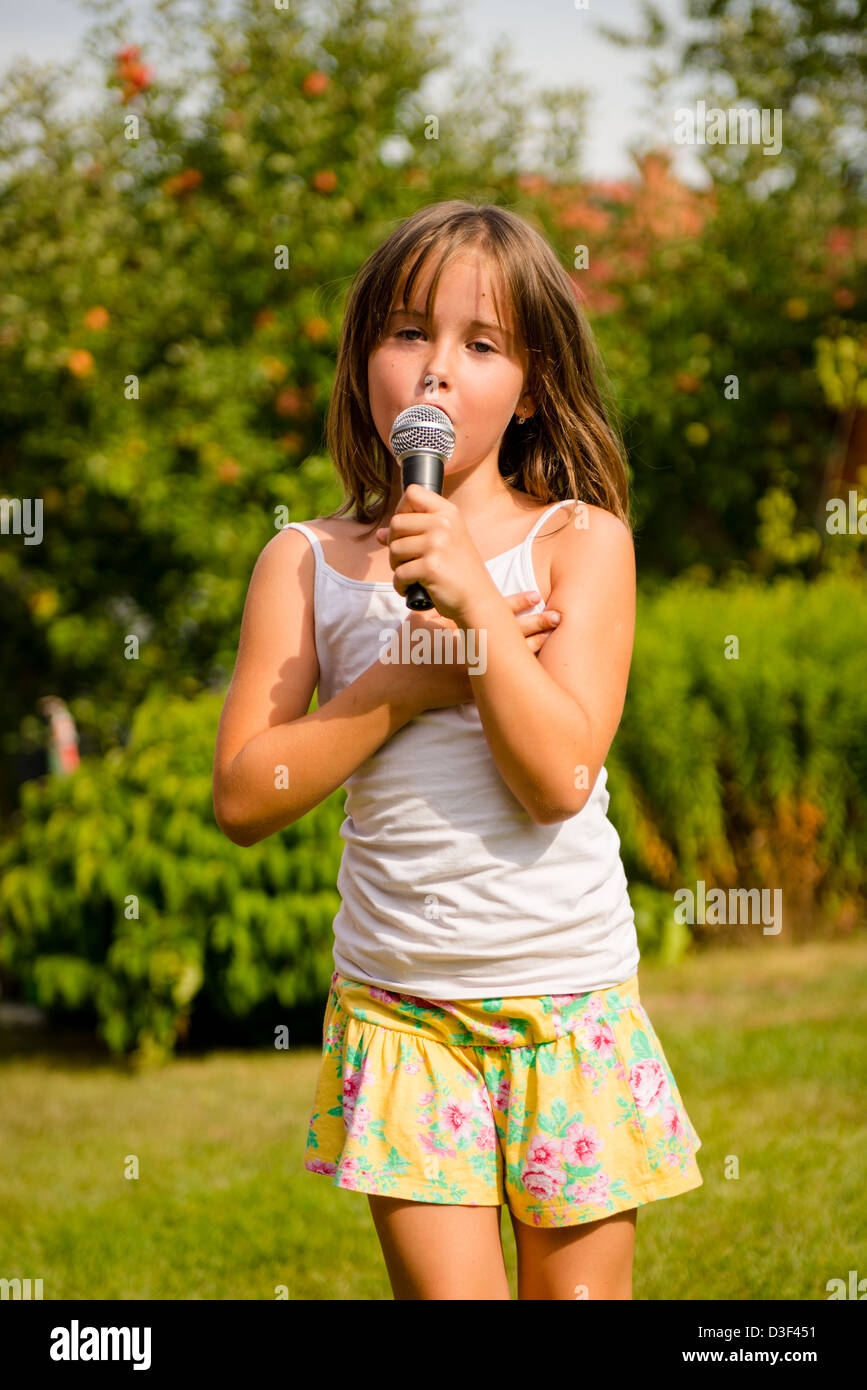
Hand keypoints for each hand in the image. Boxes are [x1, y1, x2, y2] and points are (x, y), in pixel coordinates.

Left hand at [375, 484, 495, 623]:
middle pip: (396, 523)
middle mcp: (443, 524)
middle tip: (407, 560)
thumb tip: (379, 535)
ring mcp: (436, 545)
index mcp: (449, 512)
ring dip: (397, 566)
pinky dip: (401, 584)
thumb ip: (413, 533)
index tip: (406, 529)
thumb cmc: (459, 571)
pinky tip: (412, 587)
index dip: (401, 509)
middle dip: (394, 544)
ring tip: (412, 574)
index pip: (413, 492)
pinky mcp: (430, 567)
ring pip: (394, 549)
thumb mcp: (444, 543)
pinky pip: (399, 573)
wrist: (477, 599)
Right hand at [386, 590, 561, 715]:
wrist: (397, 687)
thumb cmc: (404, 651)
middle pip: (515, 635)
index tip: (537, 594)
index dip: (519, 603)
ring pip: (515, 660)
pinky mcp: (475, 692)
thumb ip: (433, 604)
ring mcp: (478, 673)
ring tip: (552, 637)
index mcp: (464, 628)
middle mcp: (476, 649)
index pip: (498, 612)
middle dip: (538, 624)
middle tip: (559, 615)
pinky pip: (505, 682)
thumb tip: (440, 585)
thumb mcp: (418, 620)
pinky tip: (537, 670)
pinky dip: (522, 674)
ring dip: (534, 647)